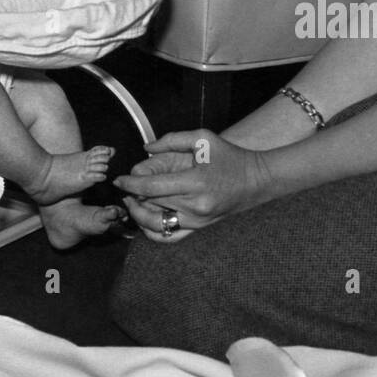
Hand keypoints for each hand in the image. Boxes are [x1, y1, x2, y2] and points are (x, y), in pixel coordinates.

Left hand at [113, 130, 271, 242]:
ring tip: (132, 203)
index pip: (153, 187)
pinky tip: (147, 219)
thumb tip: (147, 148)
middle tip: (124, 188)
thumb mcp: (203, 138)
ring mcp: (198, 222)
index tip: (119, 180)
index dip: (131, 184)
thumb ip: (172, 140)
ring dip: (140, 215)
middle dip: (133, 197)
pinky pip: (171, 237)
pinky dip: (154, 231)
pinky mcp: (201, 229)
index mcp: (196, 182)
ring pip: (158, 225)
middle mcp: (196, 206)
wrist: (258, 180)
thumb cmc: (230, 156)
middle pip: (152, 206)